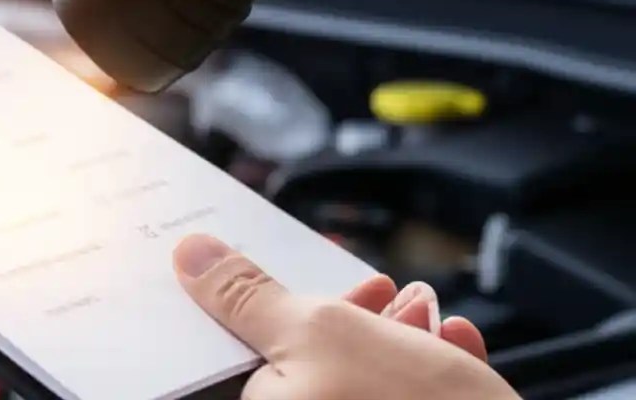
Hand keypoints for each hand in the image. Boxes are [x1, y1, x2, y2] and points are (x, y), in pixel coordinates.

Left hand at [172, 234, 517, 399]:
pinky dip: (425, 373)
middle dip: (338, 321)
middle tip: (372, 291)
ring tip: (421, 310)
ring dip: (391, 337)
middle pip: (296, 371)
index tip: (270, 284)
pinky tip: (452, 343)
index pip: (224, 364)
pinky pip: (401, 399)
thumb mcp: (319, 330)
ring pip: (356, 384)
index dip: (244, 316)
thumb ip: (246, 296)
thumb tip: (191, 258)